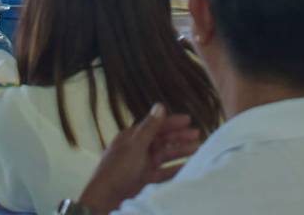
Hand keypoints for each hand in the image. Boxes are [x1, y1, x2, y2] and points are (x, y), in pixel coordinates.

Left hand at [77, 104, 200, 214]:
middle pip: (163, 140)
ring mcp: (141, 164)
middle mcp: (138, 148)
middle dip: (180, 137)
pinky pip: (163, 171)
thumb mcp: (135, 146)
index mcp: (133, 137)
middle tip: (198, 134)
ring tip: (197, 149)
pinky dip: (174, 169)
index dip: (172, 122)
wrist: (105, 198)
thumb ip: (150, 127)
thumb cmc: (118, 169)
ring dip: (180, 151)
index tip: (189, 120)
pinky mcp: (144, 178)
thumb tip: (160, 105)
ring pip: (165, 155)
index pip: (156, 126)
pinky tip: (186, 167)